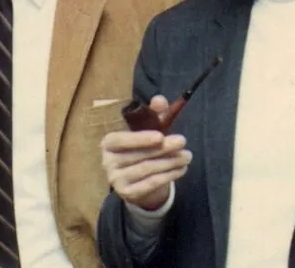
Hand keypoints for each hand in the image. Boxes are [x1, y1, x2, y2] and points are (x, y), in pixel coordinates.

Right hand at [101, 95, 191, 210]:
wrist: (135, 181)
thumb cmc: (140, 150)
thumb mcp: (145, 131)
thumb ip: (152, 114)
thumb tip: (160, 99)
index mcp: (108, 144)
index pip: (119, 140)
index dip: (139, 139)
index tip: (160, 136)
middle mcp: (107, 162)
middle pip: (138, 155)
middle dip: (163, 148)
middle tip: (183, 141)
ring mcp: (116, 180)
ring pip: (147, 169)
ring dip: (170, 162)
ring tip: (187, 156)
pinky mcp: (128, 194)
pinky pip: (151, 184)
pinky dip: (169, 176)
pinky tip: (181, 169)